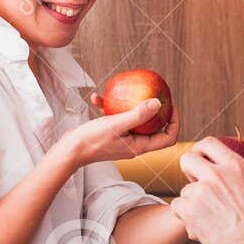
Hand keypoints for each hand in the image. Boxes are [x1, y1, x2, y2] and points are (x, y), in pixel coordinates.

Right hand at [61, 97, 181, 169]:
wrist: (69, 151)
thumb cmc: (92, 140)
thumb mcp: (117, 124)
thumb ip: (138, 114)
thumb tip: (158, 103)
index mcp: (140, 146)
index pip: (168, 138)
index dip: (174, 122)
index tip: (171, 106)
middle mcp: (134, 145)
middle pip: (153, 128)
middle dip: (155, 111)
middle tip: (153, 94)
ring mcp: (122, 140)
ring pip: (133, 121)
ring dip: (129, 106)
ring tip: (124, 92)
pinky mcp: (110, 135)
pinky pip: (116, 120)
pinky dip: (109, 109)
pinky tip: (98, 98)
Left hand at [170, 137, 243, 243]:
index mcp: (237, 166)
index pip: (208, 143)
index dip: (203, 151)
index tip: (204, 161)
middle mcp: (216, 175)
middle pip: (187, 159)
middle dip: (190, 170)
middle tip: (198, 183)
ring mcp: (201, 193)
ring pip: (184, 189)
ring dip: (192, 200)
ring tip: (207, 214)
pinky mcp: (191, 212)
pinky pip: (177, 207)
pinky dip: (185, 216)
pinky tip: (199, 225)